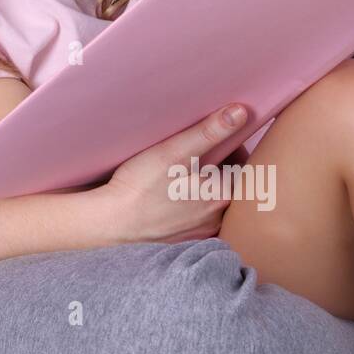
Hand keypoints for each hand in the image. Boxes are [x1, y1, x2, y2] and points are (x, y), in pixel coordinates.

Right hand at [100, 101, 249, 244]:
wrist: (111, 224)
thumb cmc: (140, 186)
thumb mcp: (174, 151)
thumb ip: (209, 132)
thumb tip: (240, 113)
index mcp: (222, 194)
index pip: (243, 164)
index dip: (230, 146)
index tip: (213, 138)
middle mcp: (218, 217)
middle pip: (229, 184)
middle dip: (217, 167)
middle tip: (195, 153)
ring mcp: (201, 232)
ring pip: (212, 202)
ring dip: (203, 187)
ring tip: (180, 174)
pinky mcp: (184, 240)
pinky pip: (196, 218)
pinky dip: (189, 206)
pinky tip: (170, 198)